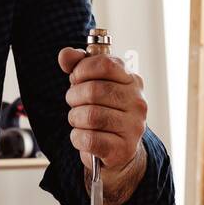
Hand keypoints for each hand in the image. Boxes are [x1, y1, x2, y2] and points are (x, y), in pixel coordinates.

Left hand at [58, 47, 147, 174]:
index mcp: (131, 81)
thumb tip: (66, 54)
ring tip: (77, 120)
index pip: (105, 64)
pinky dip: (77, 138)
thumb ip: (78, 65)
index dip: (82, 70)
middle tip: (73, 103)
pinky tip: (81, 136)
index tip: (76, 79)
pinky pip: (90, 139)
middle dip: (74, 96)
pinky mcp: (124, 148)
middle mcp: (137, 102)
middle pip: (94, 90)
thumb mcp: (91, 84)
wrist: (119, 150)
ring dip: (75, 118)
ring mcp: (133, 126)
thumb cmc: (103, 111)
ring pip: (91, 116)